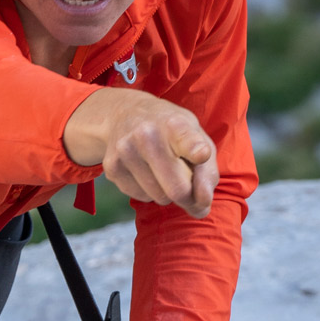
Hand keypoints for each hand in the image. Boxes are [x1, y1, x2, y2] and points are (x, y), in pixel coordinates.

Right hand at [63, 89, 217, 216]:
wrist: (125, 113)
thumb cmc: (171, 130)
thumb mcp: (197, 137)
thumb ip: (207, 173)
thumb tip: (202, 207)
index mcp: (175, 124)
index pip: (187, 142)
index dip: (196, 151)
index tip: (201, 154)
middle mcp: (147, 135)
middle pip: (177, 189)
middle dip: (189, 198)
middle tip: (189, 187)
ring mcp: (126, 151)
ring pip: (159, 197)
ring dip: (167, 192)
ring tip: (163, 169)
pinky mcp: (112, 167)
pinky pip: (141, 197)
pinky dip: (149, 191)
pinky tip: (146, 171)